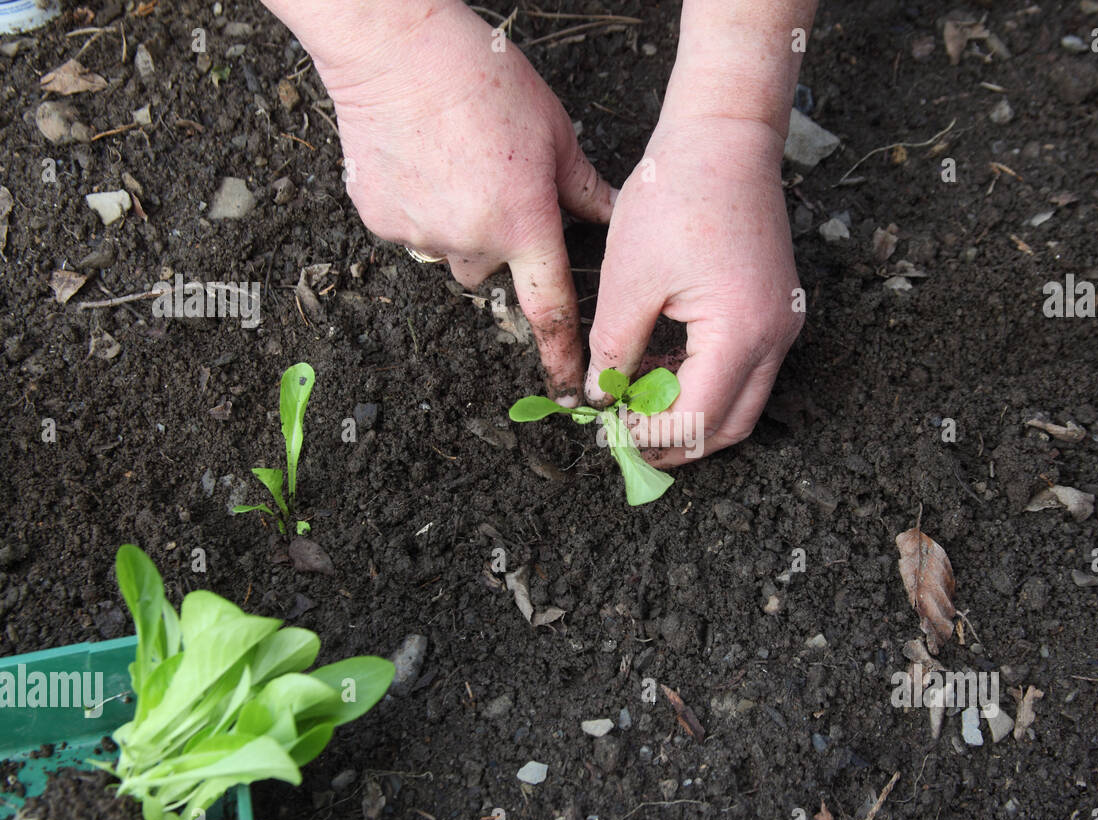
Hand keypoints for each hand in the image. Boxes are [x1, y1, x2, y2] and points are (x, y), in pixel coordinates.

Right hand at [287, 1, 614, 401]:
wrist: (394, 47)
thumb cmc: (482, 77)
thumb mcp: (554, 129)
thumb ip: (583, 188)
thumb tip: (616, 219)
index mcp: (523, 223)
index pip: (550, 309)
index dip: (562, 357)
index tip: (570, 392)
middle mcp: (471, 242)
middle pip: (489, 271)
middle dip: (495, 242)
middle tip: (490, 184)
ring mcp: (419, 235)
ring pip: (448, 250)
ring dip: (455, 225)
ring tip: (452, 165)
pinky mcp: (379, 220)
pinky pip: (408, 229)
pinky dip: (417, 205)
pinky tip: (419, 160)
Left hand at [585, 116, 802, 464]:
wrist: (723, 137)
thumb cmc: (675, 195)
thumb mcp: (628, 280)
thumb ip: (613, 349)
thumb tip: (600, 398)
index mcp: (741, 332)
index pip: (696, 418)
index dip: (649, 437)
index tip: (605, 438)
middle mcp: (774, 336)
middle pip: (728, 425)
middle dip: (675, 442)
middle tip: (622, 442)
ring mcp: (782, 324)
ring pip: (739, 403)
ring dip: (688, 415)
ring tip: (633, 408)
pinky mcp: (775, 310)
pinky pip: (742, 370)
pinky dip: (702, 383)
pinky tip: (658, 374)